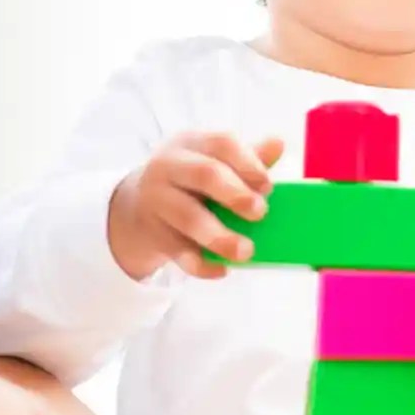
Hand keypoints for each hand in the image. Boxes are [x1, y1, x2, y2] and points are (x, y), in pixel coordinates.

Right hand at [110, 132, 283, 279]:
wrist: (135, 207)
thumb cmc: (186, 180)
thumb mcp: (210, 160)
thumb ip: (246, 157)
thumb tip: (278, 144)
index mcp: (191, 144)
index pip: (222, 144)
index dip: (249, 163)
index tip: (268, 186)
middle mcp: (168, 167)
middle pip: (204, 174)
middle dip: (236, 194)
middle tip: (261, 213)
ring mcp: (156, 200)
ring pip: (189, 217)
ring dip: (220, 236)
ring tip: (247, 251)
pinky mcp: (153, 234)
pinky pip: (178, 251)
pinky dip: (201, 264)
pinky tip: (222, 270)